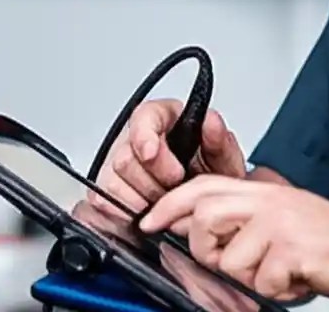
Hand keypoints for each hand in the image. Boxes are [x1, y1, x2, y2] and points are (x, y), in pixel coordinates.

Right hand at [88, 99, 246, 224]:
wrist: (207, 203)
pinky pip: (103, 201)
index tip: (151, 154)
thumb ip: (219, 139)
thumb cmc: (212, 174)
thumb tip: (210, 121)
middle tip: (174, 186)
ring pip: (113, 181)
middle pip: (125, 155)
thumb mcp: (225, 159)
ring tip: (164, 200)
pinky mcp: (110, 190)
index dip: (143, 135)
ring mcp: (122, 165)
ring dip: (141, 198)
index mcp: (166, 119)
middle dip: (152, 179)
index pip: (143, 116)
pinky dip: (124, 211)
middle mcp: (139, 139)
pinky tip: (145, 212)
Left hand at [139, 175, 328, 301]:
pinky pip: (261, 282)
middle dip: (207, 250)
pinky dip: (278, 291)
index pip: (204, 186)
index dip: (170, 204)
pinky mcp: (293, 249)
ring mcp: (281, 223)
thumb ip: (247, 221)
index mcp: (266, 191)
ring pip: (229, 260)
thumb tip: (204, 233)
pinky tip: (297, 280)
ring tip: (281, 273)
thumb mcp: (286, 220)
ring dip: (251, 279)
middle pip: (205, 217)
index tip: (149, 221)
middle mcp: (271, 200)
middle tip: (235, 263)